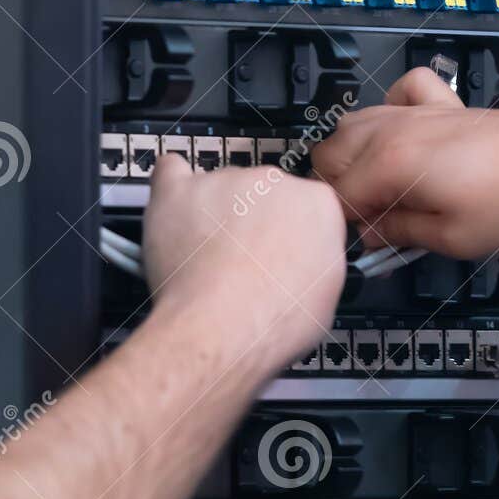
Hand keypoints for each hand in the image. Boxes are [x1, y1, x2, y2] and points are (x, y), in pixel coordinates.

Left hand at [142, 161, 345, 368]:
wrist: (222, 327)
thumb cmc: (272, 320)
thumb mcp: (326, 296)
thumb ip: (318, 259)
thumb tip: (308, 261)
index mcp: (316, 204)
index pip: (308, 204)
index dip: (293, 232)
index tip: (283, 249)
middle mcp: (273, 182)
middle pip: (265, 191)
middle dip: (255, 220)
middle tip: (244, 259)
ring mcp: (225, 181)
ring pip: (221, 187)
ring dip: (216, 213)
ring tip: (208, 256)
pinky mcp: (180, 190)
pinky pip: (172, 170)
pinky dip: (173, 187)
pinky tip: (176, 209)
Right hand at [313, 67, 498, 259]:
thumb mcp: (455, 238)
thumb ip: (401, 233)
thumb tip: (371, 234)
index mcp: (390, 164)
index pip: (336, 196)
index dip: (347, 226)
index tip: (369, 245)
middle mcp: (394, 128)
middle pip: (331, 154)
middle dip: (342, 189)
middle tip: (377, 220)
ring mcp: (417, 110)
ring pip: (355, 121)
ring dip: (357, 154)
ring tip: (388, 188)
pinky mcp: (445, 103)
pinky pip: (401, 89)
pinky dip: (393, 107)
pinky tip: (408, 133)